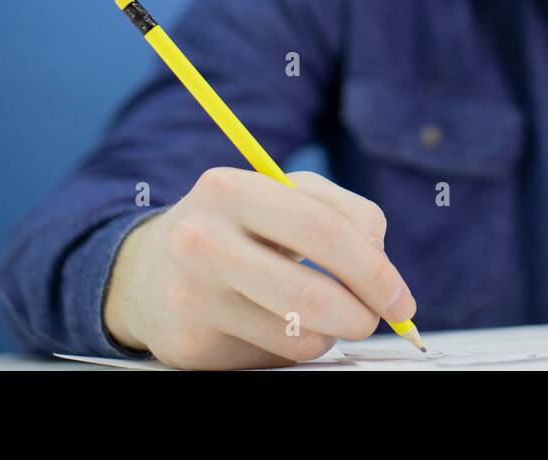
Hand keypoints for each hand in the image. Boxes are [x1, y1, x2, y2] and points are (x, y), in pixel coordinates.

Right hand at [103, 168, 415, 368]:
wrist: (146, 272)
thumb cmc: (234, 227)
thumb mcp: (280, 196)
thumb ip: (341, 214)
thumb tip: (382, 265)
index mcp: (231, 189)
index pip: (325, 230)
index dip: (376, 270)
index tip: (401, 297)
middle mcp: (203, 241)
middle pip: (316, 294)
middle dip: (364, 314)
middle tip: (378, 318)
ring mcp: (192, 297)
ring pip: (300, 335)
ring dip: (330, 333)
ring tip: (318, 313)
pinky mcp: (190, 347)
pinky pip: (273, 358)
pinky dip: (294, 347)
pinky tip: (275, 325)